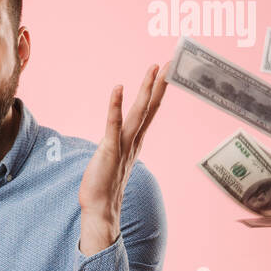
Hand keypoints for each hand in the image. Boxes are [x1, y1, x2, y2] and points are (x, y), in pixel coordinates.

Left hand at [78, 61, 168, 250]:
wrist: (100, 208)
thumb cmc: (104, 184)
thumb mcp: (115, 159)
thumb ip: (120, 147)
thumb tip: (120, 140)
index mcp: (135, 141)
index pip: (150, 111)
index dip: (158, 91)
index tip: (167, 71)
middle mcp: (133, 141)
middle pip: (150, 107)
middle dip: (159, 84)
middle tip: (170, 62)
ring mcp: (123, 145)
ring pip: (138, 113)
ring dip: (145, 90)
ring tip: (154, 69)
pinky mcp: (109, 150)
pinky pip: (113, 124)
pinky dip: (115, 106)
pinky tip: (117, 88)